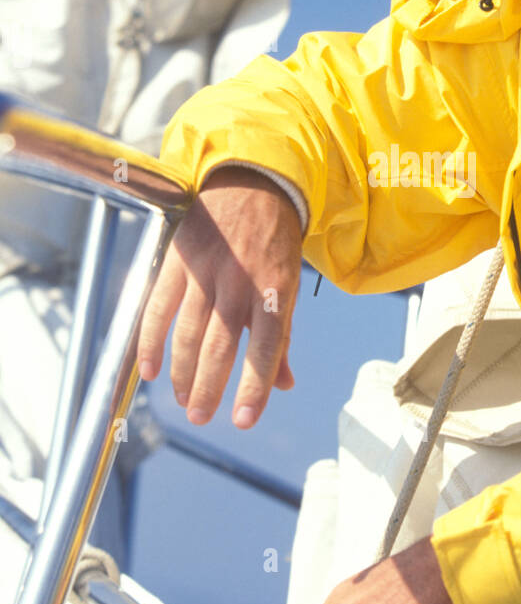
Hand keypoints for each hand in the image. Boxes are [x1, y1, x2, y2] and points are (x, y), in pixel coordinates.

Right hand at [137, 166, 302, 428]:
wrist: (253, 181)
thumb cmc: (274, 243)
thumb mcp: (288, 285)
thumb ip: (281, 336)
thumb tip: (284, 384)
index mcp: (275, 290)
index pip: (266, 348)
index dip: (255, 387)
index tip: (243, 421)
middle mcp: (240, 283)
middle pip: (220, 346)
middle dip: (208, 388)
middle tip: (200, 418)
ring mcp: (206, 271)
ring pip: (188, 333)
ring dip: (182, 373)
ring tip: (184, 401)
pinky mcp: (179, 261)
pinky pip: (159, 307)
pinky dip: (151, 342)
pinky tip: (150, 371)